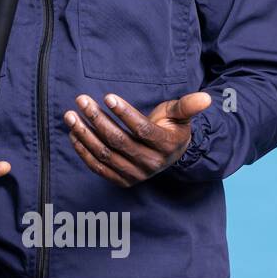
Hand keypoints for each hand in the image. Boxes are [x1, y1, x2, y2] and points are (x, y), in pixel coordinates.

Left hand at [63, 91, 211, 187]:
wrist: (167, 155)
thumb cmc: (169, 128)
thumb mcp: (179, 115)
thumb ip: (188, 106)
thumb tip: (206, 97)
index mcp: (166, 146)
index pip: (141, 130)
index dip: (124, 114)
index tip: (107, 97)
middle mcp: (150, 163)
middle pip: (118, 141)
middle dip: (97, 119)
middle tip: (81, 100)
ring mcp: (135, 174)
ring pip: (105, 154)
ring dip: (84, 134)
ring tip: (70, 115)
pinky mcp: (122, 180)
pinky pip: (98, 167)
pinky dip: (83, 151)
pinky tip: (73, 133)